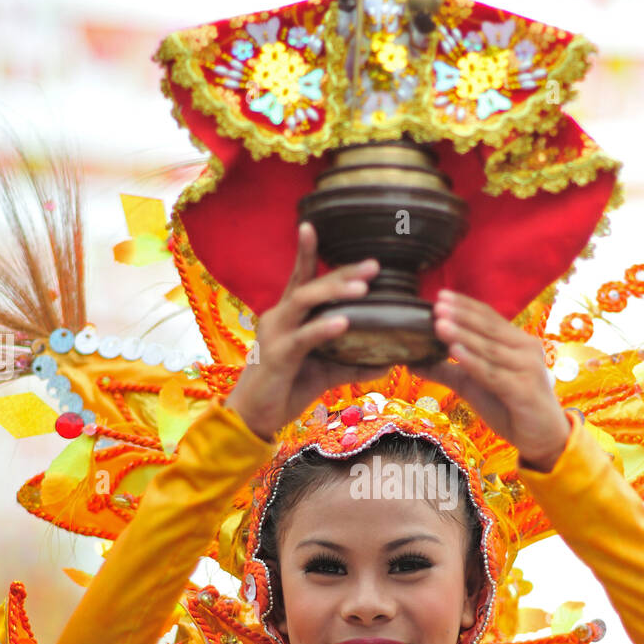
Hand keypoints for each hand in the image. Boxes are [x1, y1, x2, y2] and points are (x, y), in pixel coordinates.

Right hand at [224, 223, 391, 441]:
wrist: (254, 418)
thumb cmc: (285, 389)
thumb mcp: (325, 372)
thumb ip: (353, 363)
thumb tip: (389, 361)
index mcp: (287, 316)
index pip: (299, 277)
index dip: (306, 251)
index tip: (312, 226)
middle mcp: (278, 317)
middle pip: (311, 285)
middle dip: (342, 273)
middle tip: (374, 266)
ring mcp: (276, 334)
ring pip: (305, 301)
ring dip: (335, 291)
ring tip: (363, 288)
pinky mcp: (277, 356)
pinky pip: (303, 337)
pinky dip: (324, 327)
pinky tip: (344, 322)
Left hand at [410, 289, 571, 471]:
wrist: (543, 438)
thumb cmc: (510, 407)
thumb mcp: (472, 385)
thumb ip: (446, 371)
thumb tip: (411, 362)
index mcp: (516, 342)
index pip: (489, 317)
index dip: (465, 306)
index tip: (440, 296)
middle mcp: (526, 350)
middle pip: (489, 328)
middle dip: (461, 316)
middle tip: (437, 305)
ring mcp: (527, 369)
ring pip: (489, 349)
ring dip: (463, 335)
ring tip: (440, 324)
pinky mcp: (524, 390)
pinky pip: (494, 374)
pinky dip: (474, 362)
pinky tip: (455, 352)